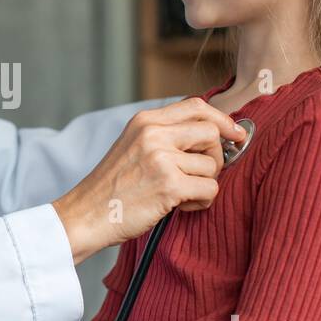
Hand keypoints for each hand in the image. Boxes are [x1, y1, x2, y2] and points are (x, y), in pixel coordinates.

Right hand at [53, 97, 246, 263]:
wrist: (85, 215)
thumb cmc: (112, 188)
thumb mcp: (133, 147)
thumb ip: (165, 135)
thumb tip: (214, 133)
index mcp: (145, 120)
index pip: (196, 105)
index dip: (221, 118)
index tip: (235, 134)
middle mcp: (153, 133)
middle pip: (211, 131)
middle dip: (216, 156)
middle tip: (202, 175)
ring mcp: (161, 158)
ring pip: (212, 165)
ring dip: (204, 185)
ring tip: (181, 196)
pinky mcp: (169, 185)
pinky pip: (210, 189)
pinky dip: (201, 202)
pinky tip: (181, 207)